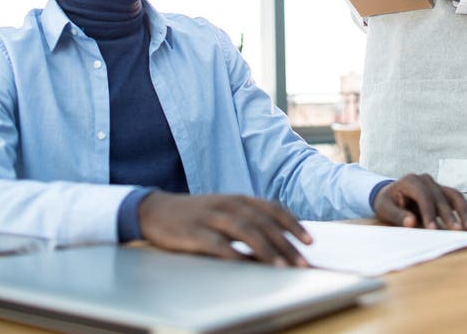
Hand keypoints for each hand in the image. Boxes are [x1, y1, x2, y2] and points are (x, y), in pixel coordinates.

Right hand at [138, 192, 311, 265]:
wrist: (157, 210)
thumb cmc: (197, 215)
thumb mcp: (224, 212)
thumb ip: (248, 222)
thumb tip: (278, 243)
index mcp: (238, 198)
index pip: (272, 208)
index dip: (293, 223)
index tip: (310, 241)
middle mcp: (228, 204)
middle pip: (263, 222)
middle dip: (286, 243)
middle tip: (303, 262)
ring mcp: (211, 217)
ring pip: (245, 231)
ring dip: (267, 249)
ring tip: (282, 267)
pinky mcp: (194, 232)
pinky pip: (217, 244)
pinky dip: (233, 254)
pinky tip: (245, 265)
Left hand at [373, 175, 466, 229]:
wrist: (391, 196)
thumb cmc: (388, 203)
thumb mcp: (385, 209)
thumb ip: (397, 216)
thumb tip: (411, 222)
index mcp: (410, 180)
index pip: (423, 196)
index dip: (429, 212)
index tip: (433, 230)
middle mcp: (425, 179)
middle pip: (440, 197)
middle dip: (448, 216)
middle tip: (456, 233)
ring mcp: (436, 184)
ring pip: (454, 196)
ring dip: (463, 212)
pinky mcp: (444, 192)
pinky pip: (457, 200)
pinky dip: (464, 211)